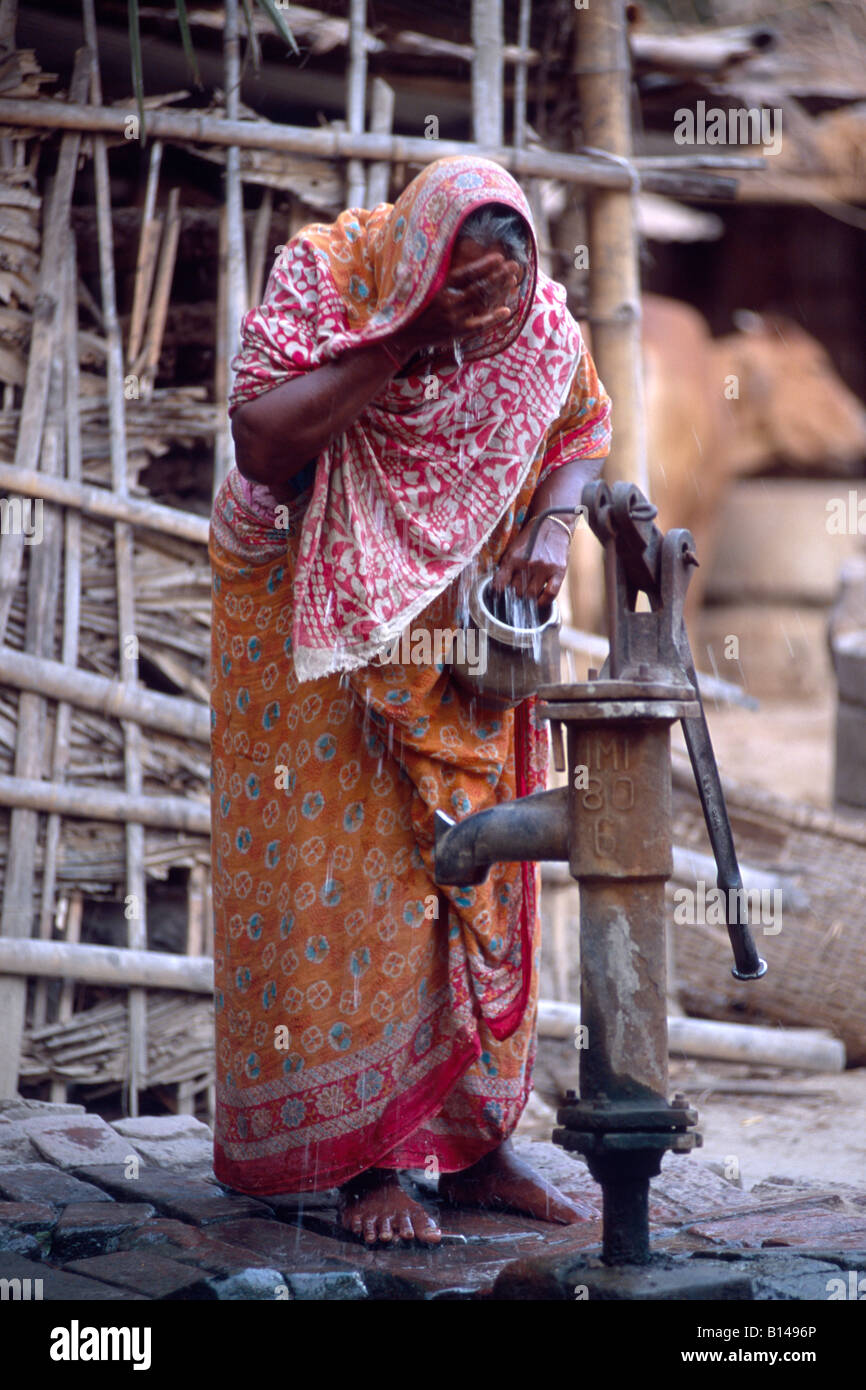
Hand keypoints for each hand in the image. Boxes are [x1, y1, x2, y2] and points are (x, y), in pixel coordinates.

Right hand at [388, 250, 521, 357]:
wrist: (401, 335)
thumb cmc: (409, 304)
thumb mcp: (415, 282)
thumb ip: (430, 268)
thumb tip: (435, 244)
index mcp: (438, 287)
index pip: (466, 274)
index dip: (484, 266)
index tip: (499, 257)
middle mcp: (447, 303)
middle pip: (479, 288)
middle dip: (499, 276)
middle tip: (515, 265)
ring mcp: (453, 319)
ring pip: (481, 304)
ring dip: (499, 292)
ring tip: (514, 280)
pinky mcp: (456, 333)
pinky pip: (479, 325)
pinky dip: (493, 318)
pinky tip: (507, 311)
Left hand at [491, 516, 570, 606]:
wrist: (552, 524)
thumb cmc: (530, 539)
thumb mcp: (513, 549)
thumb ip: (505, 567)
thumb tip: (498, 589)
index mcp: (513, 558)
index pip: (500, 584)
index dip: (499, 593)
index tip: (500, 596)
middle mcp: (527, 564)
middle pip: (516, 592)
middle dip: (516, 593)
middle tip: (519, 591)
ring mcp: (544, 568)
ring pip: (531, 595)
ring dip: (529, 597)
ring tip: (529, 594)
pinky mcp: (558, 571)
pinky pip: (550, 594)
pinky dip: (544, 601)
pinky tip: (540, 602)